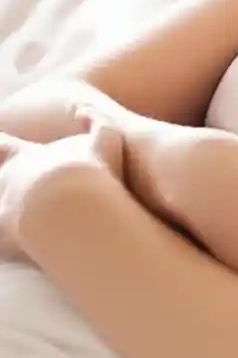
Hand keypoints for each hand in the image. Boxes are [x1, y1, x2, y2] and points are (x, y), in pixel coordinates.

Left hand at [0, 113, 123, 260]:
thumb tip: (83, 110)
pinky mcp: (5, 237)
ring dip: (2, 210)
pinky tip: (7, 247)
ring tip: (5, 218)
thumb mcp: (106, 140)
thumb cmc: (94, 173)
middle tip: (3, 182)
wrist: (77, 207)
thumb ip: (98, 121)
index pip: (3, 146)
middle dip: (0, 178)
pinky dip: (3, 245)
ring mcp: (4, 208)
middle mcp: (8, 180)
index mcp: (27, 157)